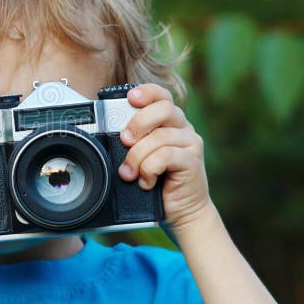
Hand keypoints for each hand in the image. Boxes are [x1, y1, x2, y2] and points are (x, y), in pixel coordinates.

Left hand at [117, 83, 210, 231]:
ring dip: (138, 156)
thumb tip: (111, 136)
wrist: (182, 212)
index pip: (162, 96)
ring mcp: (191, 144)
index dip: (147, 92)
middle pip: (163, 109)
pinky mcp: (193, 161)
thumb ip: (133, 142)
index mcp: (170, 122)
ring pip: (160, 137)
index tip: (130, 97)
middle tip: (125, 141)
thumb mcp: (141, 157)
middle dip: (138, 123)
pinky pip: (166, 156)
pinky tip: (146, 181)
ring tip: (130, 173)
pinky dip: (150, 169)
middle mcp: (183, 128)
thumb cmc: (158, 182)